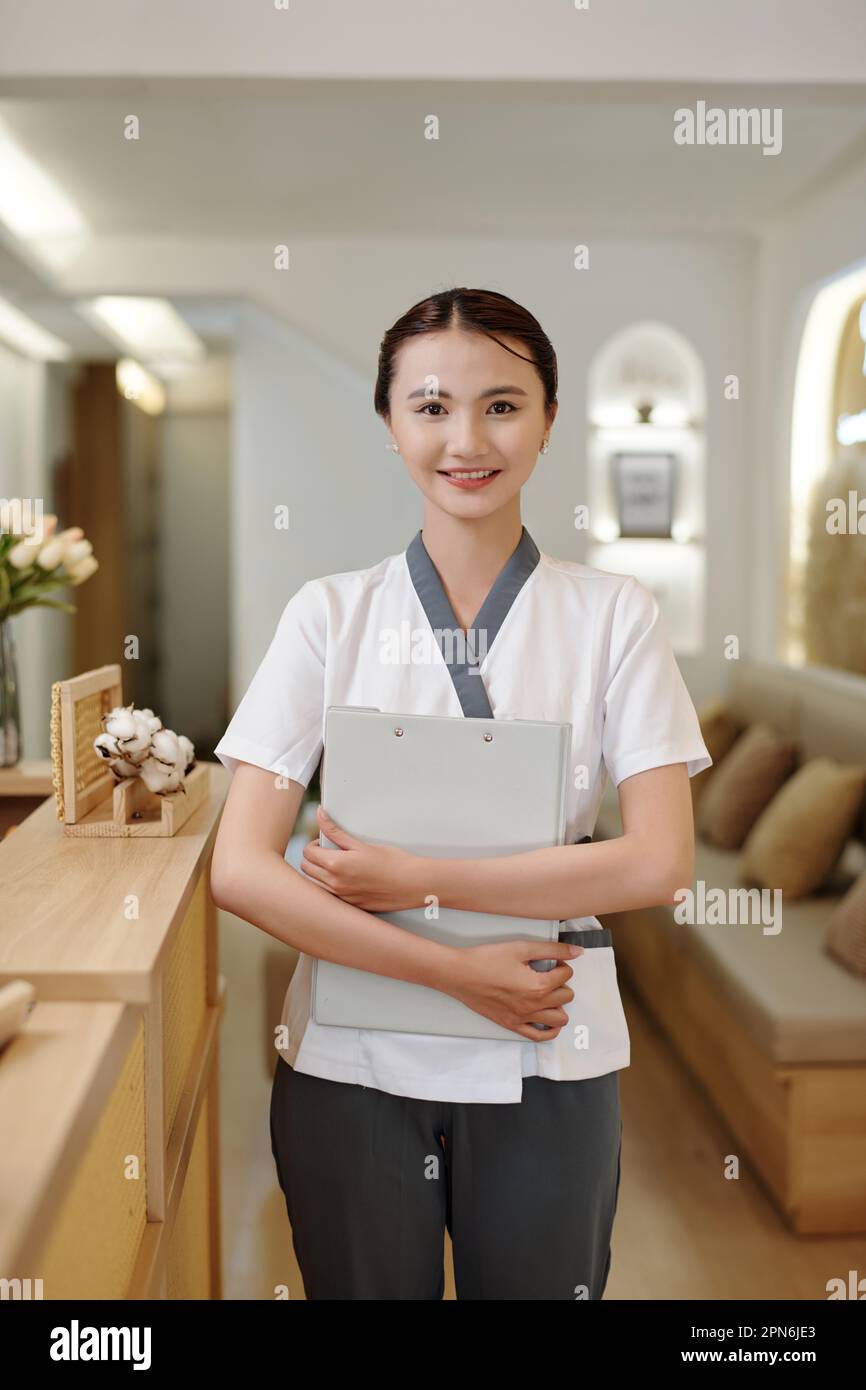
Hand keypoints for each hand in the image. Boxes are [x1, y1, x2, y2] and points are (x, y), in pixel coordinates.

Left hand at [299, 804, 426, 910]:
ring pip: (314, 885)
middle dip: (313, 858)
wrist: (412, 884)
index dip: (314, 844)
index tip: (327, 842)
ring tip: (336, 866)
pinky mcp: (350, 906)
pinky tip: (346, 880)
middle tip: (329, 852)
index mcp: (335, 865)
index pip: (307, 852)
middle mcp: (334, 884)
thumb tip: (319, 815)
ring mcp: (341, 897)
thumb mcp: (361, 843)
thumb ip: (335, 831)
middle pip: (306, 869)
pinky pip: (329, 896)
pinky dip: (330, 887)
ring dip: (318, 874)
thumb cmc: (391, 861)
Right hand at [437, 939, 583, 1040]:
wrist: (460, 974)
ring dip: (559, 1005)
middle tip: (547, 974)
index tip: (551, 960)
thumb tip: (577, 952)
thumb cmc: (487, 959)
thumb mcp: (521, 947)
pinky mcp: (512, 1025)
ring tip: (547, 993)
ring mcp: (523, 1018)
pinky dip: (549, 1030)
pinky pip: (539, 1036)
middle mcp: (534, 1006)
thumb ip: (552, 950)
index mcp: (539, 985)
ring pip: (559, 1019)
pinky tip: (547, 1017)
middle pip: (566, 996)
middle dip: (561, 983)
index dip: (561, 964)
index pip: (566, 975)